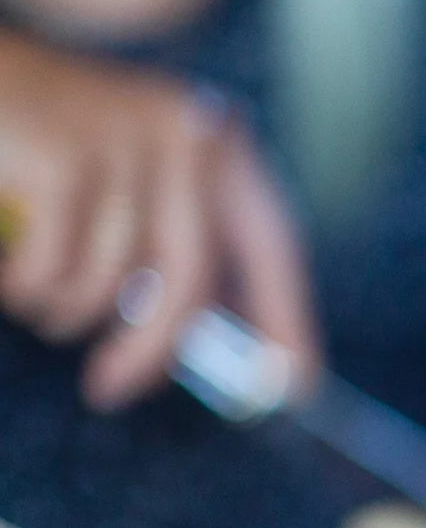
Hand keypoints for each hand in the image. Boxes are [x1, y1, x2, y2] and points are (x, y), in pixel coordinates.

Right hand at [0, 30, 318, 408]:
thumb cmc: (51, 149)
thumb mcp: (140, 191)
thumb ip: (186, 250)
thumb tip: (234, 352)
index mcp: (217, 145)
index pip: (274, 247)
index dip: (288, 319)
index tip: (295, 385)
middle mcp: (185, 137)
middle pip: (189, 283)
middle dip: (148, 353)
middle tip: (110, 391)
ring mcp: (125, 141)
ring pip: (109, 283)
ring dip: (64, 309)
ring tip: (34, 291)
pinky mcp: (63, 157)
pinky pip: (55, 270)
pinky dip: (26, 288)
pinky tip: (10, 271)